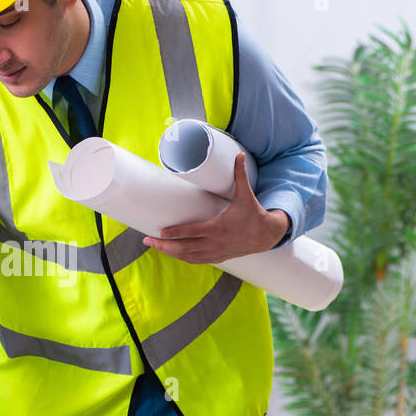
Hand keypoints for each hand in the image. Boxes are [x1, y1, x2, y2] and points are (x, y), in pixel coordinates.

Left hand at [143, 155, 289, 262]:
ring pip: (188, 256)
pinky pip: (197, 261)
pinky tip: (173, 254)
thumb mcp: (246, 195)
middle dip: (164, 246)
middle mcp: (215, 242)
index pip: (192, 232)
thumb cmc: (254, 214)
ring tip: (155, 247)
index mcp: (219, 227)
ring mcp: (216, 252)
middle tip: (147, 241)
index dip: (176, 232)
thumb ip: (240, 175)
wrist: (267, 235)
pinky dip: (183, 258)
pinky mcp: (218, 257)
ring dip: (170, 253)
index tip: (161, 232)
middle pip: (184, 247)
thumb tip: (240, 155)